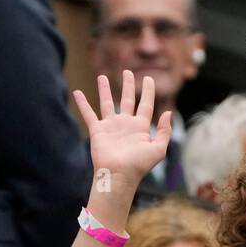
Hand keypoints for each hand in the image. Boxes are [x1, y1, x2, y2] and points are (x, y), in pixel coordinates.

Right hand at [73, 70, 171, 185]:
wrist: (119, 175)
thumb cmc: (139, 165)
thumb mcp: (158, 149)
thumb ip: (164, 131)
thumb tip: (168, 112)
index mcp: (140, 127)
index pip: (146, 104)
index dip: (148, 91)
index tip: (148, 78)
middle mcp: (125, 124)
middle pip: (127, 99)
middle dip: (128, 85)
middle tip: (127, 71)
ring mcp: (111, 126)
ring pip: (107, 102)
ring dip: (104, 89)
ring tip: (101, 76)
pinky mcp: (97, 130)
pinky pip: (88, 113)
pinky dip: (82, 103)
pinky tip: (77, 92)